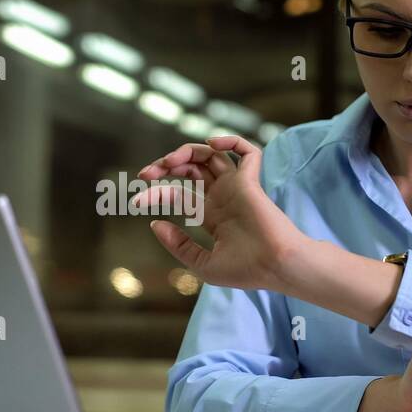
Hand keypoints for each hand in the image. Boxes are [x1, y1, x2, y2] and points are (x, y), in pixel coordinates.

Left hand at [133, 135, 308, 291]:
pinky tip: (211, 146)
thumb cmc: (245, 270)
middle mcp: (223, 197)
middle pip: (192, 168)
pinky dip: (231, 141)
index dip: (156, 194)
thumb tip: (154, 224)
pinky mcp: (250, 182)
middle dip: (166, 165)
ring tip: (168, 161)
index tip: (136, 202)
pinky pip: (248, 152)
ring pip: (212, 155)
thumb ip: (178, 244)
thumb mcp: (202, 264)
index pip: (179, 194)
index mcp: (212, 215)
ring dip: (187, 151)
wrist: (275, 268)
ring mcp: (237, 187)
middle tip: (145, 174)